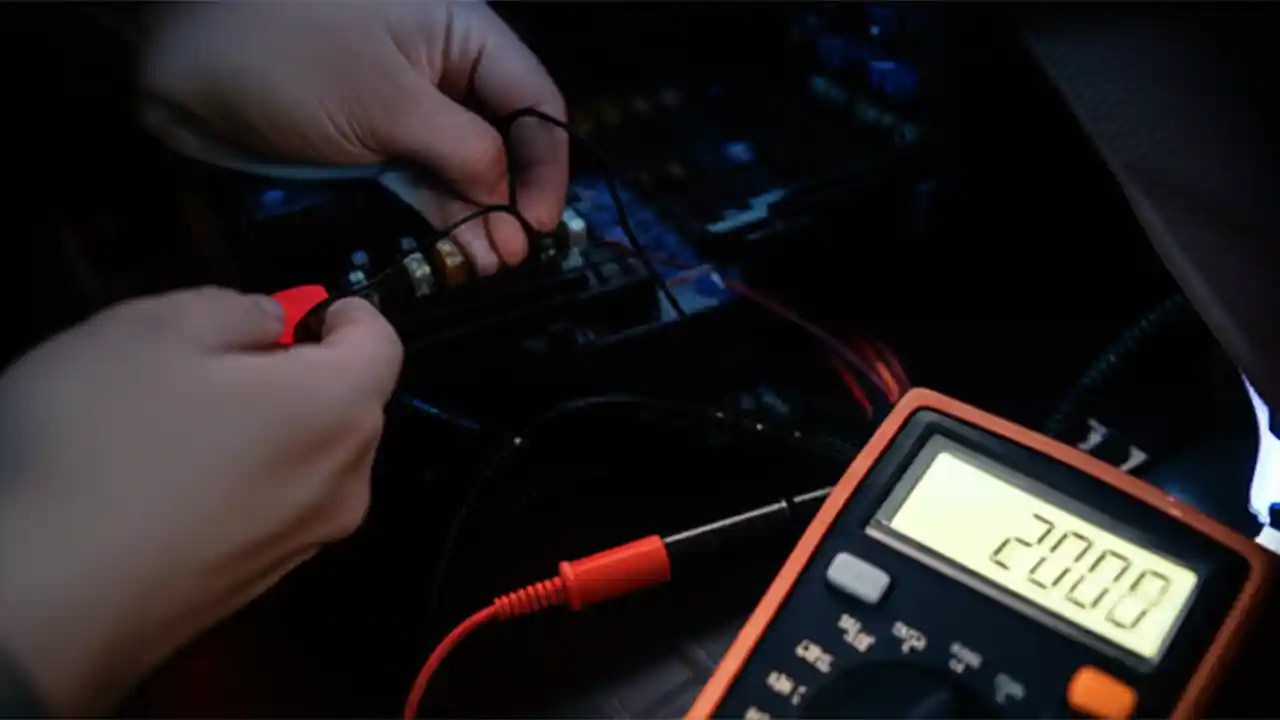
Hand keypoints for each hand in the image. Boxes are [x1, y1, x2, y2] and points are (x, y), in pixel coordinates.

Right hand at [0, 288, 401, 714]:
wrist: (43, 601)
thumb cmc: (103, 443)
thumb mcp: (153, 328)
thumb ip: (236, 310)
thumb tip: (273, 323)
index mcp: (336, 410)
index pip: (382, 346)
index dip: (349, 315)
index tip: (308, 309)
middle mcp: (343, 485)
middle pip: (348, 408)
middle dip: (302, 374)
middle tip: (222, 362)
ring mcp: (303, 546)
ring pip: (309, 464)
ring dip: (269, 432)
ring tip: (180, 425)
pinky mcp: (257, 587)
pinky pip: (270, 512)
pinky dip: (241, 485)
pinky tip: (167, 485)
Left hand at [140, 1, 568, 275]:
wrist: (183, 56)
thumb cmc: (294, 56)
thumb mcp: (390, 102)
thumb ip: (463, 151)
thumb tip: (508, 199)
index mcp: (462, 37)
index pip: (532, 99)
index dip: (546, 161)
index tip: (540, 221)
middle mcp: (443, 73)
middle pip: (504, 139)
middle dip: (514, 198)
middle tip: (513, 254)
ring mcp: (406, 111)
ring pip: (464, 169)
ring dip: (481, 218)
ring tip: (490, 265)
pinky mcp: (370, 145)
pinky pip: (422, 184)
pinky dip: (443, 218)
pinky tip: (462, 252)